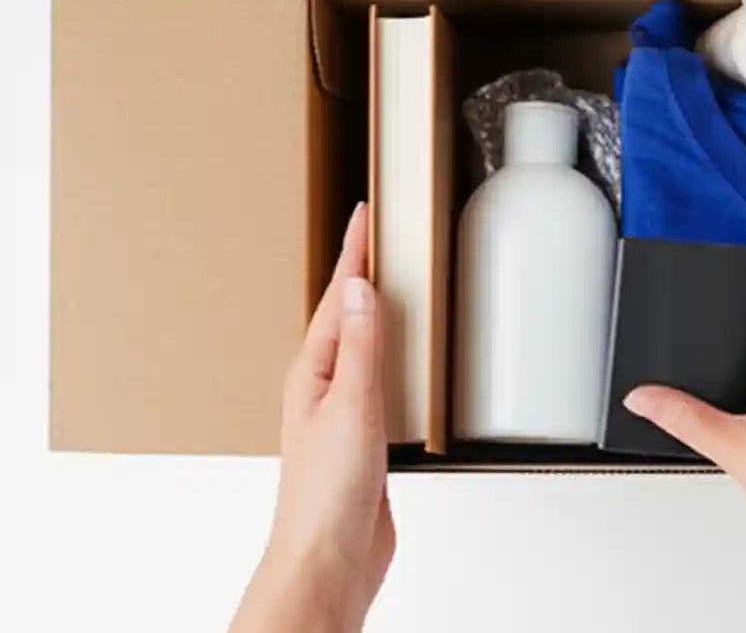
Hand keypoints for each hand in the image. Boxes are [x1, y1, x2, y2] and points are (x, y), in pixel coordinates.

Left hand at [232, 203, 393, 632]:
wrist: (330, 556)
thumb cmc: (326, 493)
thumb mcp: (351, 405)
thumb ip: (361, 347)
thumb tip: (360, 290)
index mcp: (314, 371)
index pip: (337, 298)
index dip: (354, 254)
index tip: (365, 214)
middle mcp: (325, 386)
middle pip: (347, 316)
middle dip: (363, 274)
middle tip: (380, 236)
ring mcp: (344, 412)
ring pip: (364, 347)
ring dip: (378, 314)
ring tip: (394, 282)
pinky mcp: (364, 437)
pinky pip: (380, 381)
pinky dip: (394, 357)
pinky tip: (404, 359)